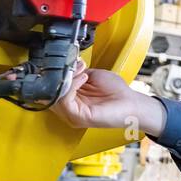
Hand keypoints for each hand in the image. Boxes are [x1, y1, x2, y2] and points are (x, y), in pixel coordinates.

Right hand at [51, 60, 165, 134]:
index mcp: (71, 99)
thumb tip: (67, 65)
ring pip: (55, 96)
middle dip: (60, 75)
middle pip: (49, 92)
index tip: (66, 62)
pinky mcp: (78, 117)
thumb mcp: (92, 75)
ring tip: (82, 73)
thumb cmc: (117, 92)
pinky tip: (84, 79)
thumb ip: (76, 73)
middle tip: (74, 67)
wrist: (132, 102)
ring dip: (67, 79)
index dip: (56, 73)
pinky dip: (72, 86)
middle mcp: (69, 109)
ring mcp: (72, 115)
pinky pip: (65, 101)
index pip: (51, 88)